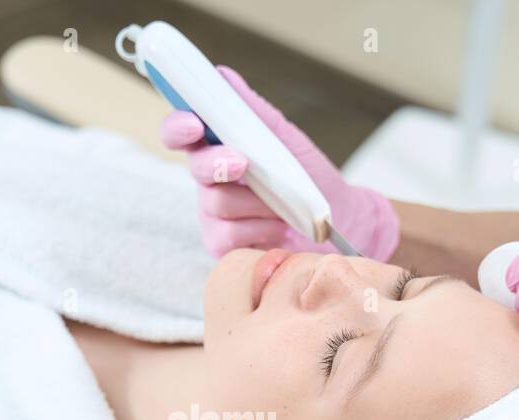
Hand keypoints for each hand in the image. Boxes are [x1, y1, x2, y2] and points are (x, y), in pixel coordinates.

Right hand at [158, 65, 398, 259]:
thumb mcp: (285, 139)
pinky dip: (260, 229)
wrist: (339, 221)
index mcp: (218, 147)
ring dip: (257, 202)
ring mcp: (214, 215)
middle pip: (196, 168)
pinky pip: (228, 235)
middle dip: (217, 163)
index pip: (181, 132)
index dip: (178, 127)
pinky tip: (279, 228)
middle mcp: (210, 180)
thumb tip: (222, 76)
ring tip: (283, 205)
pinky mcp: (223, 245)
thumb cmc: (309, 178)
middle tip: (242, 163)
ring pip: (216, 204)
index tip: (193, 124)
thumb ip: (252, 111)